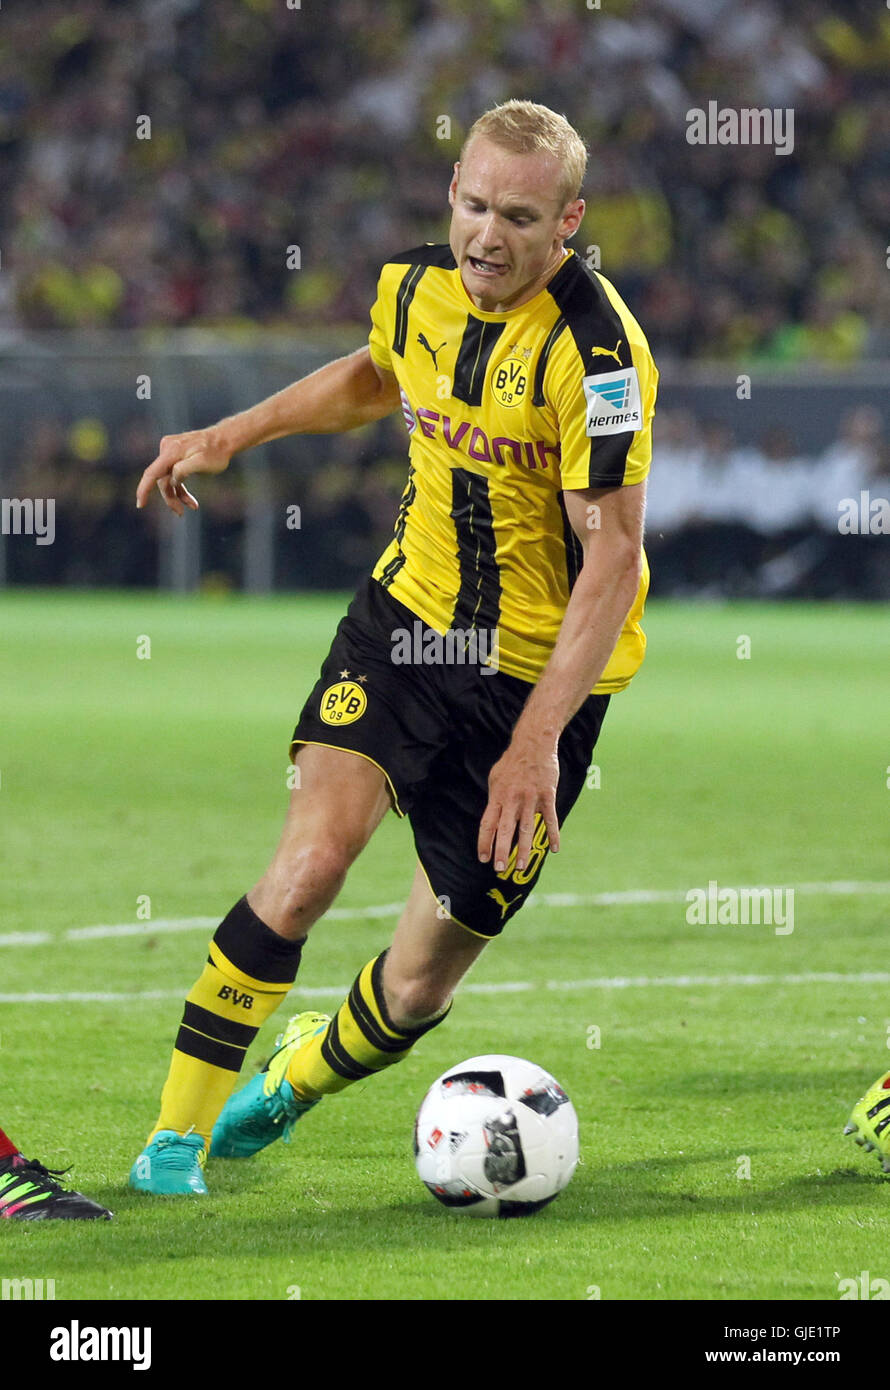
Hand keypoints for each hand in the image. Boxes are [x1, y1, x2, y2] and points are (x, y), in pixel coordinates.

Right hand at [135, 426, 231, 514]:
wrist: (224, 439)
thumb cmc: (216, 452)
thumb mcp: (202, 463)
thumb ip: (183, 469)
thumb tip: (171, 479)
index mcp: (171, 451)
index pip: (152, 473)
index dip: (144, 490)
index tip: (140, 505)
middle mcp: (167, 449)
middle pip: (161, 479)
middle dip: (170, 497)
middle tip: (180, 513)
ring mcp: (170, 451)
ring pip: (168, 479)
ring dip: (177, 494)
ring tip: (193, 506)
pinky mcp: (174, 454)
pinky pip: (173, 474)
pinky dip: (180, 487)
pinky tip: (190, 500)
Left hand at [477, 734, 559, 873]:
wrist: (533, 744)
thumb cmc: (512, 762)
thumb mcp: (495, 777)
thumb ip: (494, 798)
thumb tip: (491, 816)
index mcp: (497, 796)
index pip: (487, 824)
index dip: (484, 842)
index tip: (483, 858)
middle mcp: (512, 800)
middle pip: (504, 830)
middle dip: (501, 851)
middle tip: (499, 868)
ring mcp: (530, 798)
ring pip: (526, 829)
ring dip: (523, 849)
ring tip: (521, 866)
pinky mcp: (547, 795)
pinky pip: (550, 819)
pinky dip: (553, 835)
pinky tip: (554, 849)